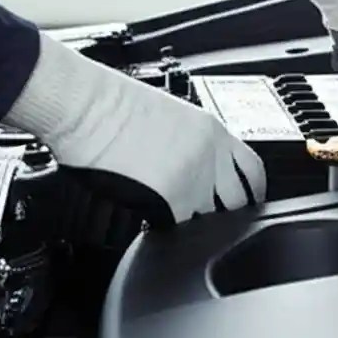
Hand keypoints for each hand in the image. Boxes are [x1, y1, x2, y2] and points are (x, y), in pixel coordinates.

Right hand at [4, 34, 264, 226]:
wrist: (85, 104)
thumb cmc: (111, 104)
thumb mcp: (170, 116)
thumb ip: (191, 145)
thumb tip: (193, 171)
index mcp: (212, 132)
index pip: (252, 171)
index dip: (251, 193)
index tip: (247, 205)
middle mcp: (209, 156)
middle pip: (238, 202)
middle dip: (226, 217)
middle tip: (209, 224)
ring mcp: (193, 179)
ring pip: (209, 220)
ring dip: (193, 226)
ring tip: (172, 221)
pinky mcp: (169, 199)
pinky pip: (178, 230)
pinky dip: (167, 233)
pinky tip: (152, 224)